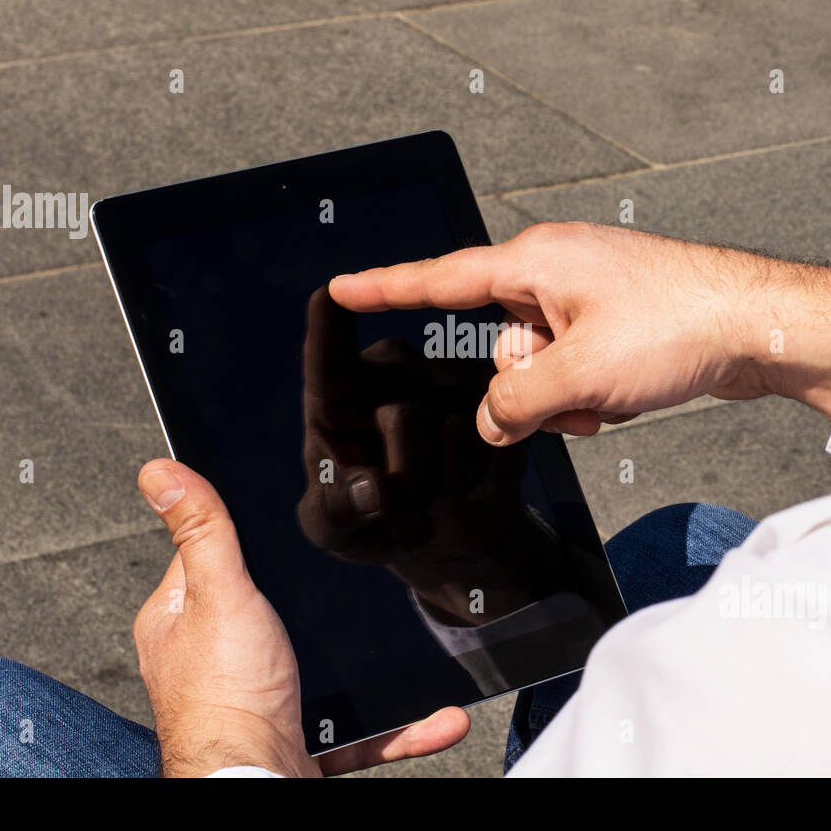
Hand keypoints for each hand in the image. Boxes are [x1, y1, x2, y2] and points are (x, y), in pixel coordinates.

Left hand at [134, 458, 469, 776]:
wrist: (257, 783)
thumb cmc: (227, 701)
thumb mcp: (219, 593)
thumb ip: (201, 531)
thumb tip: (160, 473)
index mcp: (182, 621)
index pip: (210, 557)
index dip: (247, 538)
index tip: (293, 522)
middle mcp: (213, 663)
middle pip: (271, 608)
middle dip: (318, 601)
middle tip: (357, 582)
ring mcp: (260, 702)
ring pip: (324, 669)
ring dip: (370, 664)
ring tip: (405, 643)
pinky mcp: (300, 739)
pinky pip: (360, 727)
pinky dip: (399, 723)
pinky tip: (435, 712)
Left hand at [295, 288, 565, 622]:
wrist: (446, 536)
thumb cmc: (372, 520)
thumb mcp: (334, 531)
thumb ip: (332, 516)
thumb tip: (370, 492)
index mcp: (340, 390)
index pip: (329, 351)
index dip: (330, 324)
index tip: (329, 294)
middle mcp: (396, 371)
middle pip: (403, 418)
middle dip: (406, 479)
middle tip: (401, 509)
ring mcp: (453, 380)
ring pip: (457, 432)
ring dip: (448, 487)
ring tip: (433, 500)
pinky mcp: (502, 398)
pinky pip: (500, 441)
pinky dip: (485, 483)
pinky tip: (468, 492)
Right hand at [329, 222, 830, 441]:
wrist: (760, 325)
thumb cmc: (678, 325)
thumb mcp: (581, 375)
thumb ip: (517, 404)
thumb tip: (494, 421)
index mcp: (535, 263)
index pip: (442, 280)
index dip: (386, 289)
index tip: (342, 287)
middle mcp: (555, 272)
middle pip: (499, 346)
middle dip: (529, 388)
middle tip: (576, 402)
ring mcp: (586, 296)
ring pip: (538, 364)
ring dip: (565, 397)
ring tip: (611, 399)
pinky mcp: (613, 320)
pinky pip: (573, 366)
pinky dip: (588, 392)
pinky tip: (624, 398)